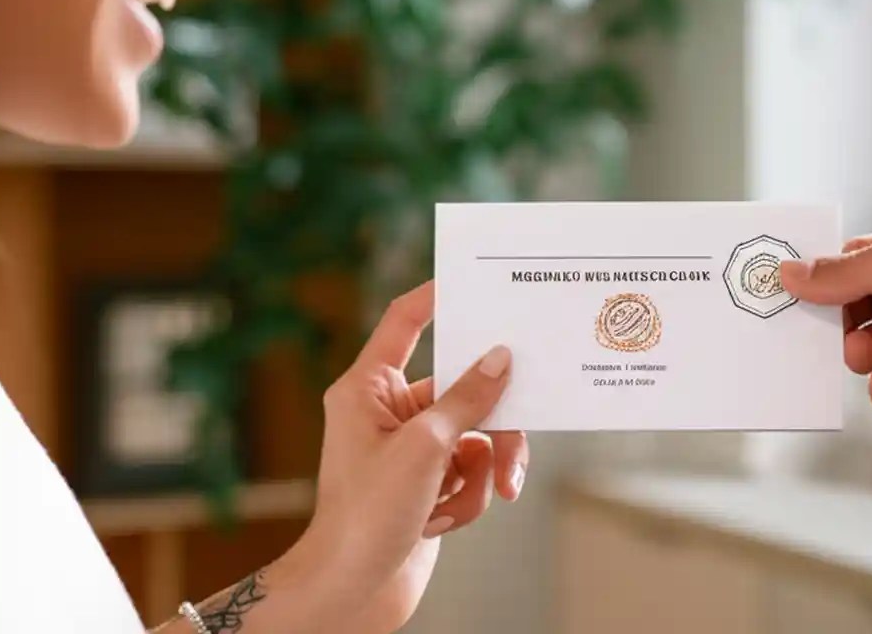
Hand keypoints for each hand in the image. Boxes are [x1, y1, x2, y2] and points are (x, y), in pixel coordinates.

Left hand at [271, 281, 526, 632]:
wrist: (353, 591)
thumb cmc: (368, 516)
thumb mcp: (425, 448)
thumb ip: (468, 398)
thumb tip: (501, 358)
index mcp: (367, 388)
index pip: (404, 322)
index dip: (437, 295)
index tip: (477, 280)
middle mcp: (389, 412)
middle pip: (462, 387)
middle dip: (492, 422)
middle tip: (518, 438)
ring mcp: (412, 449)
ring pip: (477, 433)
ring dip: (486, 467)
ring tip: (491, 493)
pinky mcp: (430, 481)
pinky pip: (474, 470)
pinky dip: (471, 495)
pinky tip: (446, 521)